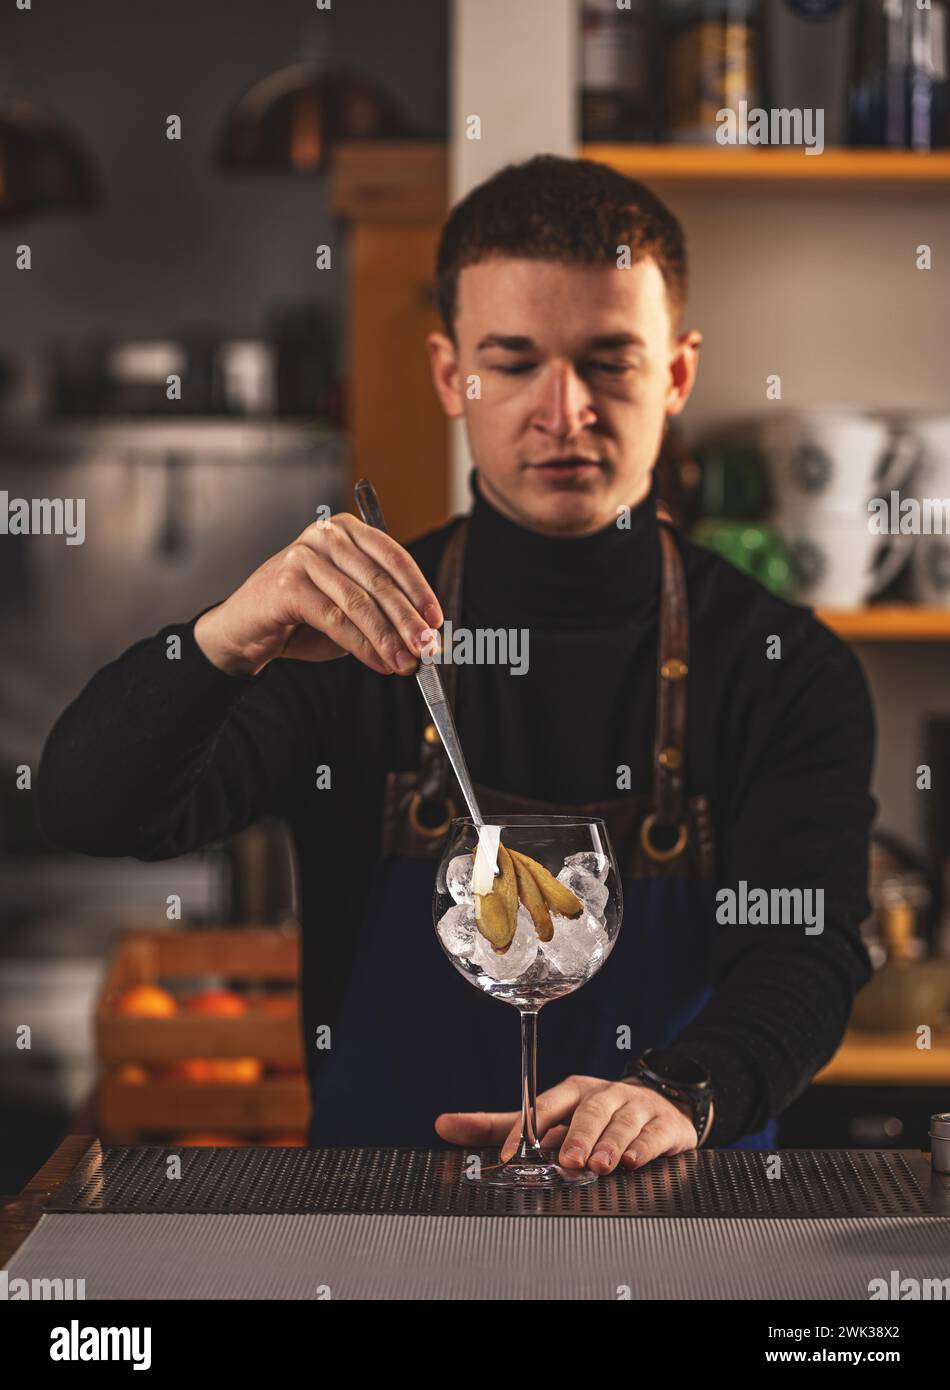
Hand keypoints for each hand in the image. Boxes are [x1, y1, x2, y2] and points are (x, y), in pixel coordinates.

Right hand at [194, 512, 442, 677]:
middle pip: (380, 581)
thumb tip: (423, 638)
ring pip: (360, 602)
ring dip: (388, 638)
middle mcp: (326, 535)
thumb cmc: (300, 620)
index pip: (393, 556)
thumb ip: (382, 615)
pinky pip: (336, 618)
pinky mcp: (287, 583)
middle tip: (427, 649)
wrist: (244, 632)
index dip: (419, 590)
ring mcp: (304, 555)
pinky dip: (362, 645)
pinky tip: (379, 662)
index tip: (436, 621)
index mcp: (346, 530)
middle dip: (408, 620)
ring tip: (406, 664)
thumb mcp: (349, 610)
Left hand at [436, 1074, 704, 1172]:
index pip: (545, 1104)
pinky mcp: (665, 1124)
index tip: (508, 1154)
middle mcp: (603, 1093)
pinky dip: (644, 1147)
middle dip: (578, 1135)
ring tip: (599, 1166)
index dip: (526, 1127)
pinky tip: (633, 1161)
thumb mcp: (552, 1118)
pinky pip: (654, 1134)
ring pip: (622, 1121)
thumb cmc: (597, 1116)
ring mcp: (636, 1106)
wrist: (661, 1109)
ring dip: (609, 1143)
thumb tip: (444, 1124)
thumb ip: (501, 1127)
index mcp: (572, 1090)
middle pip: (588, 1108)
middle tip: (568, 1161)